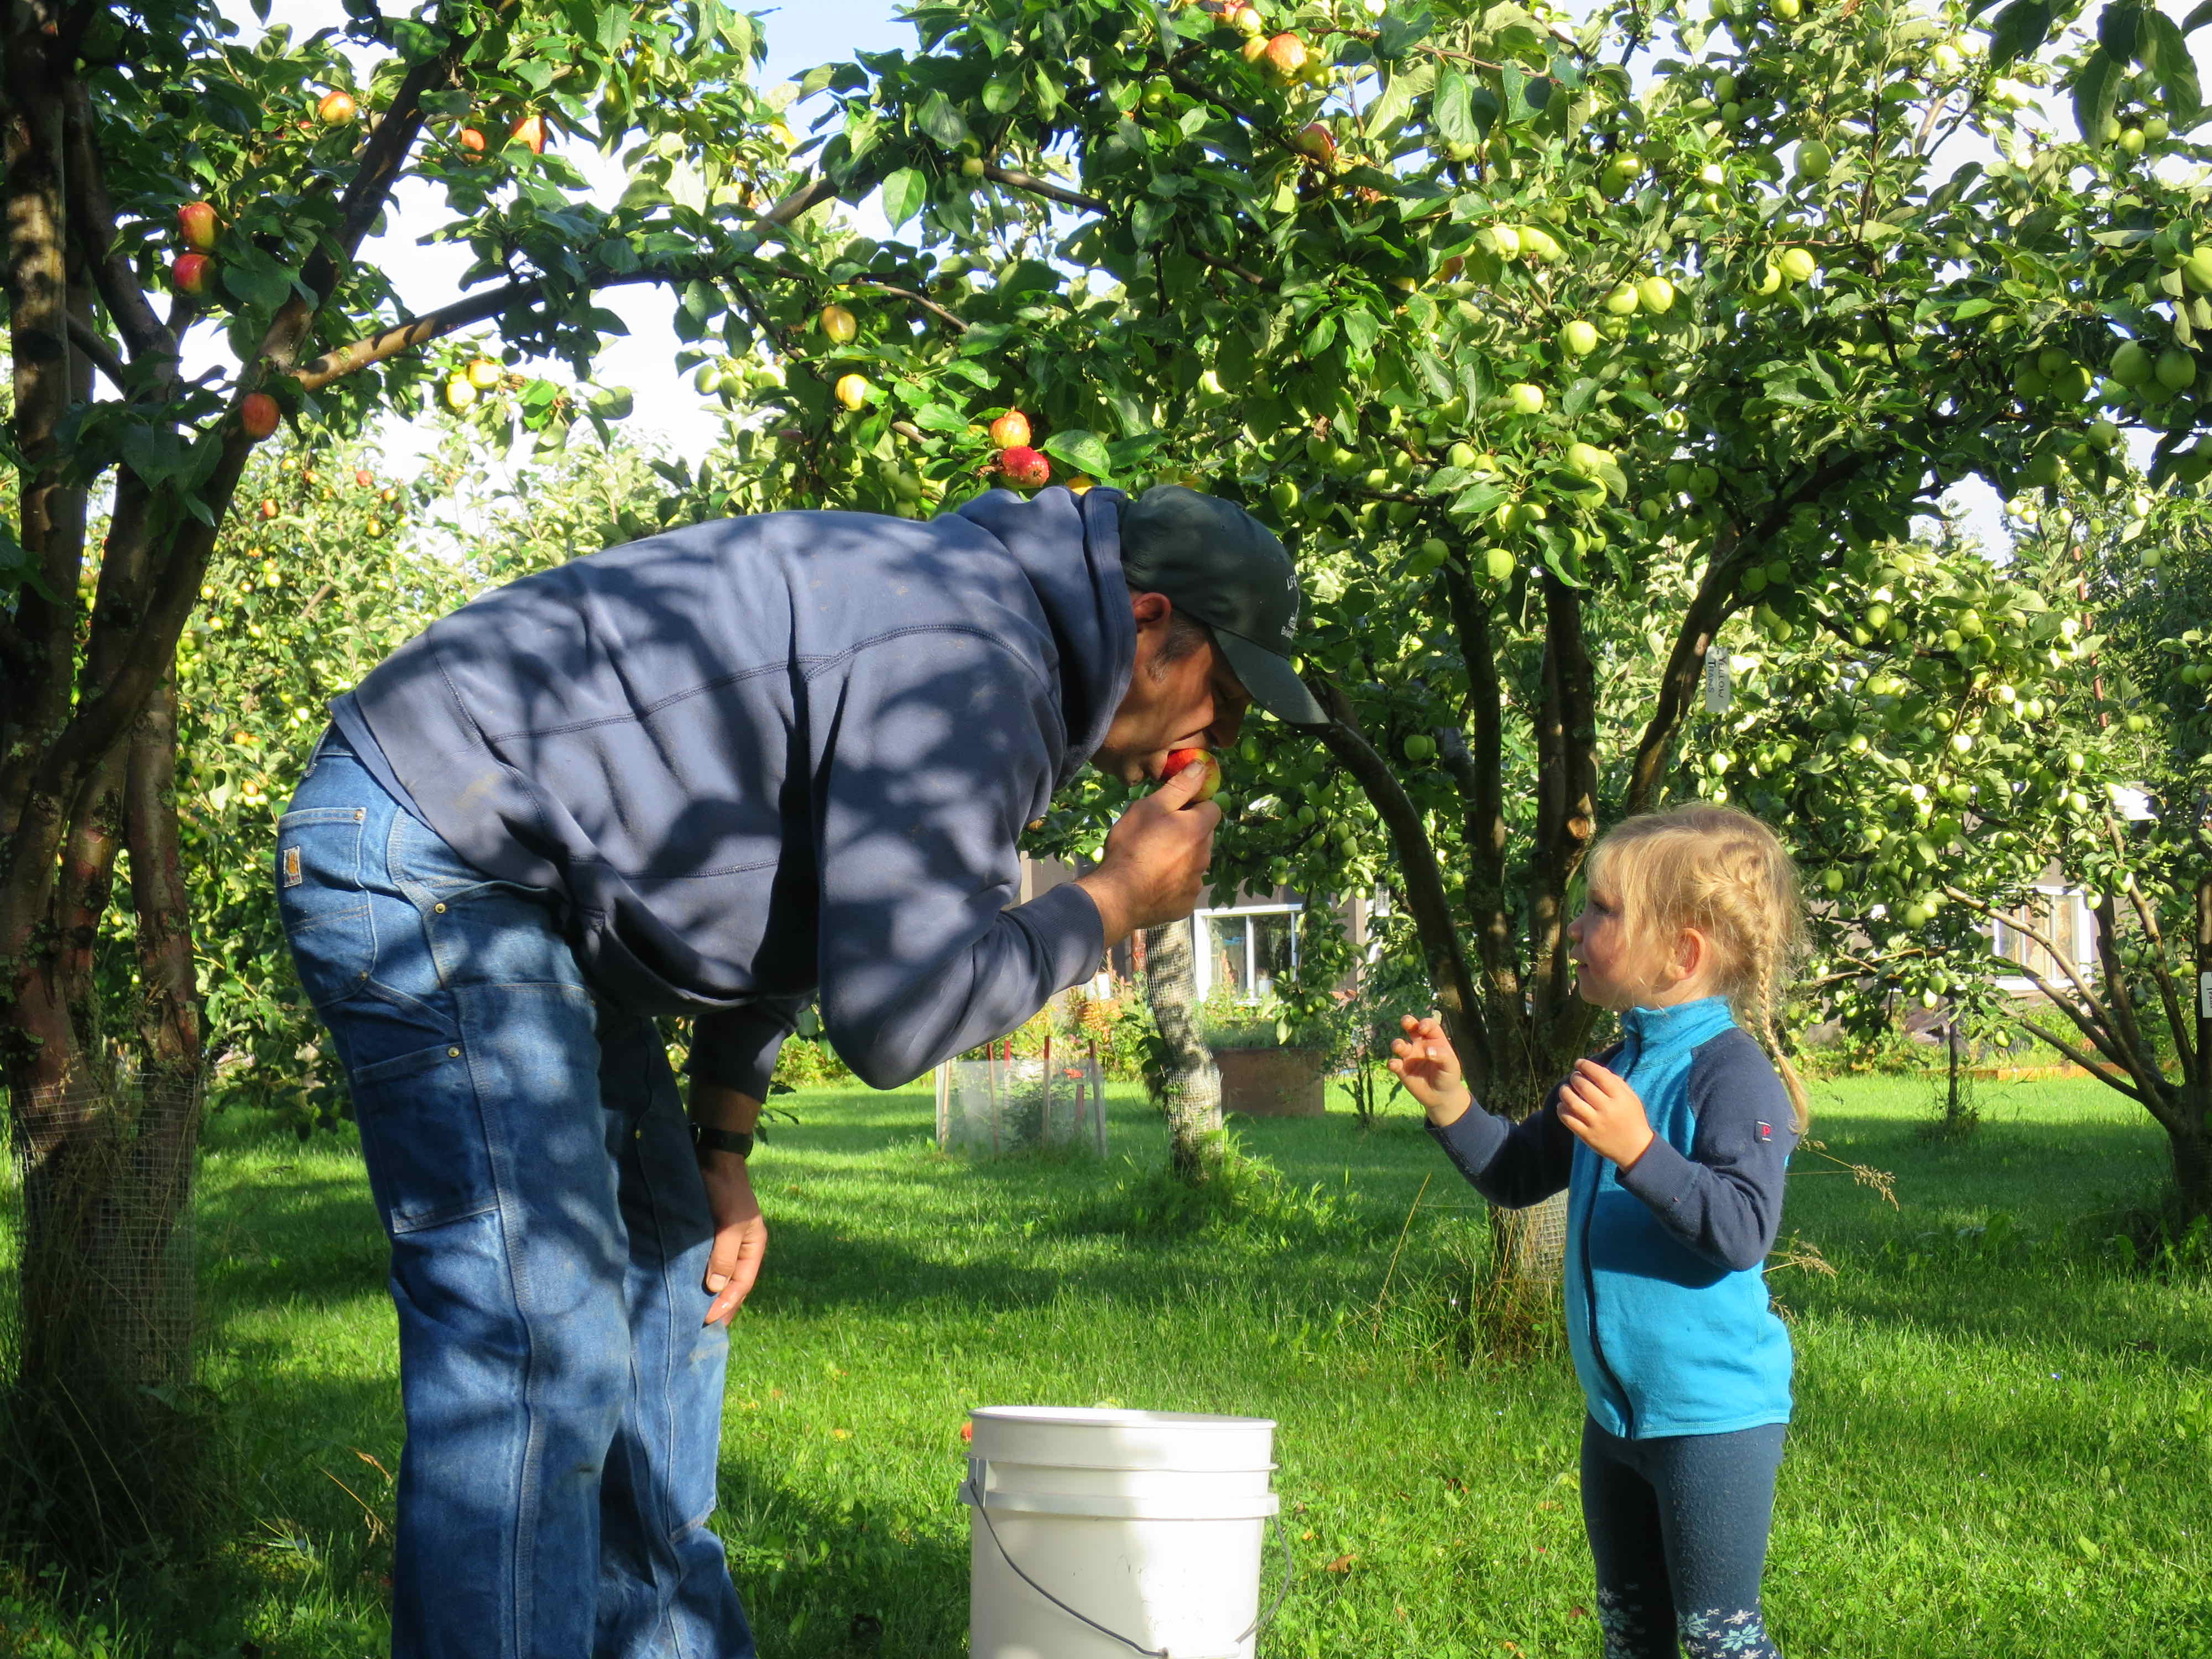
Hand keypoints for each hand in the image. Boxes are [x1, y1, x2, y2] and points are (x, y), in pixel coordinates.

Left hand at [699, 1153, 766, 1325]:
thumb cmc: (725, 1189)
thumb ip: (723, 1255)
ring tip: (693, 1315)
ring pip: (718, 1276)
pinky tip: (686, 1288)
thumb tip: (715, 1289)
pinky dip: (698, 1278)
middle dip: (720, 1306)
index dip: (726, 1305)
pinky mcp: (708, 1236)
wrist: (713, 1157)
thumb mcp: (729, 1222)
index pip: (742, 1284)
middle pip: (732, 1284)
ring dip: (708, 1295)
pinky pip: (705, 1264)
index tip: (707, 1322)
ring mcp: (724, 1242)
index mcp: (753, 1246)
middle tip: (701, 1328)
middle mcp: (740, 1248)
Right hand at [1074, 763, 1221, 942]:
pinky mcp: (1186, 904)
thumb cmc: (1132, 846)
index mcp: (1198, 830)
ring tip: (1152, 861)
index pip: (1212, 809)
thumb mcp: (1150, 807)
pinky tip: (1153, 883)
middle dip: (1188, 832)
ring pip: (1194, 862)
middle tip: (1158, 835)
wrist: (1118, 896)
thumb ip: (1179, 787)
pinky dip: (1174, 883)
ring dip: (1181, 858)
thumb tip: (1201, 767)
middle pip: (1203, 836)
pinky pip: (1185, 887)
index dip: (1195, 806)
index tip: (1174, 811)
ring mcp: (1196, 883)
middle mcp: (1205, 856)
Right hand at [1387, 1013, 1472, 1125]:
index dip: (1424, 1023)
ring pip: (1399, 1045)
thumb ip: (1442, 1056)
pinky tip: (1394, 1065)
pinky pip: (1394, 1063)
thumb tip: (1428, 1050)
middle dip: (1407, 1022)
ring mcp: (1410, 1056)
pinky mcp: (1402, 1069)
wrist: (1441, 1097)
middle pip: (1411, 1027)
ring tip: (1399, 1047)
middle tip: (1405, 1022)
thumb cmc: (1448, 1077)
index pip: (1428, 1026)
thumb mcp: (1451, 1066)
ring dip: (1397, 1044)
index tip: (1422, 1028)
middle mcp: (1420, 1044)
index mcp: (1434, 1040)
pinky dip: (1392, 1063)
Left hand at [1556, 1058, 1654, 1168]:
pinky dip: (1561, 1109)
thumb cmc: (1632, 1118)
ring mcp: (1596, 1123)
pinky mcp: (1587, 1135)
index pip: (1599, 1075)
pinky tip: (1563, 1105)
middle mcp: (1607, 1109)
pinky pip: (1568, 1119)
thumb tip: (1595, 1068)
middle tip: (1574, 1077)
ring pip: (1572, 1102)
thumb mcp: (1631, 1098)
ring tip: (1565, 1089)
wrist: (1635, 1149)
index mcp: (1620, 1098)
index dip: (1586, 1065)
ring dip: (1564, 1091)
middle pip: (1583, 1086)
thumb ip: (1615, 1081)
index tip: (1579, 1063)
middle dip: (1575, 1077)